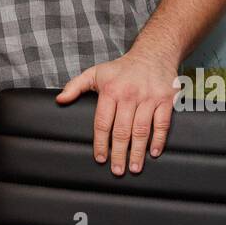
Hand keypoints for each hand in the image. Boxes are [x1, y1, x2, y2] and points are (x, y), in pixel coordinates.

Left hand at [55, 44, 180, 174]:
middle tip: (117, 170)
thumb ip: (75, 86)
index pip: (102, 122)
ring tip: (134, 168)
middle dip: (119, 153)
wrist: (153, 53)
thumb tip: (59, 100)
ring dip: (138, 152)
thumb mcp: (96, 73)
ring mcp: (149, 98)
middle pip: (122, 130)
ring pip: (141, 130)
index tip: (100, 158)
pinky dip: (158, 140)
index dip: (100, 143)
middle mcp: (129, 95)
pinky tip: (154, 153)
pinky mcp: (166, 99)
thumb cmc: (122, 68)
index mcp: (110, 90)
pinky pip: (162, 124)